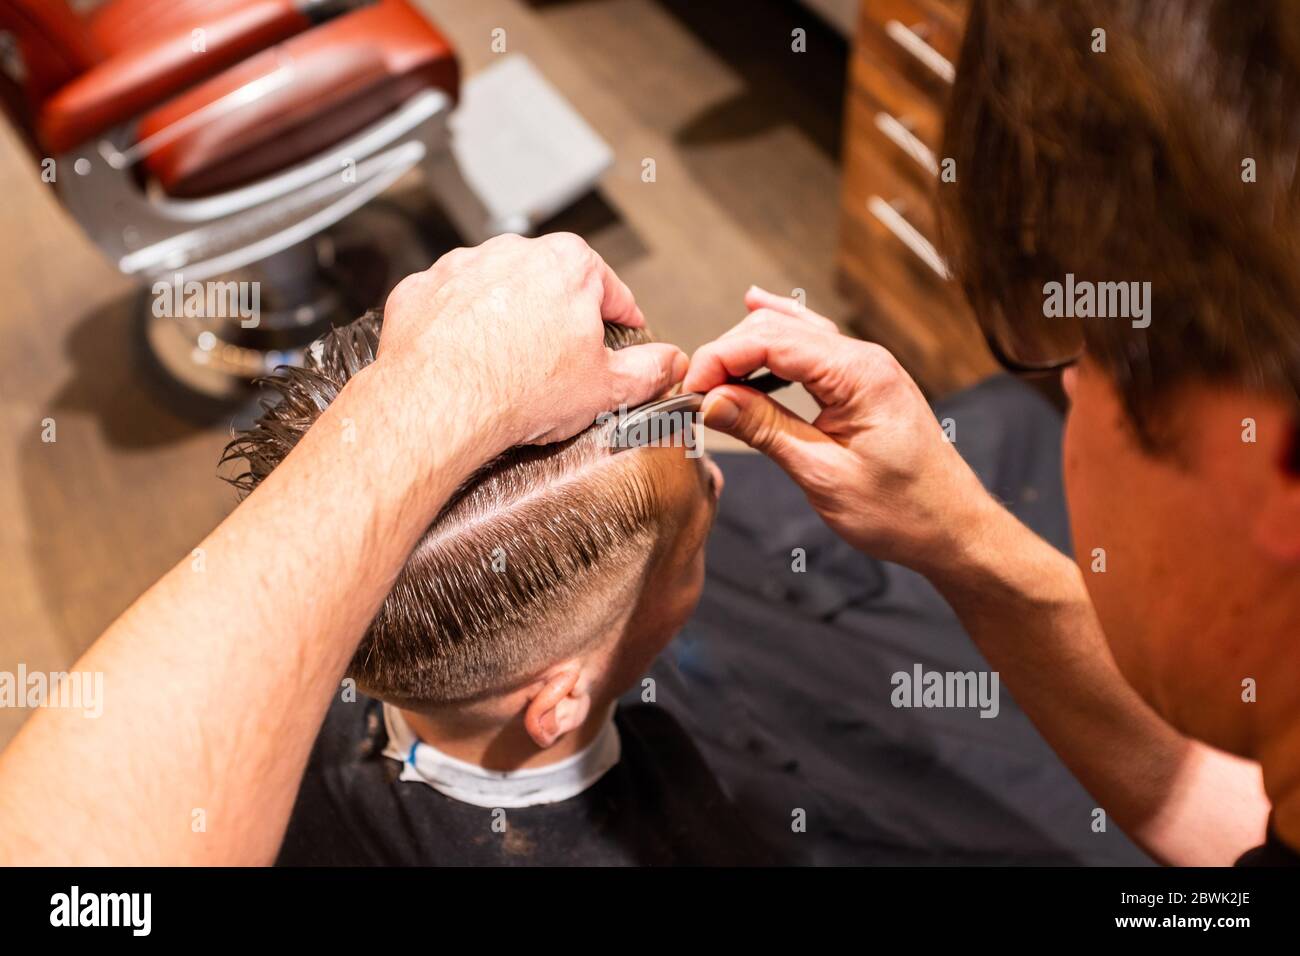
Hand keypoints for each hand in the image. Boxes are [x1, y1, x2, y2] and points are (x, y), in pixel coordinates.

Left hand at [376, 232, 686, 449]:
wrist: (436, 405)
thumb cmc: (516, 391)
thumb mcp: (606, 389)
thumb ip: (648, 370)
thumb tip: (669, 362)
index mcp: (569, 264)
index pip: (612, 292)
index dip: (622, 324)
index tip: (620, 341)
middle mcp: (513, 253)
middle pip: (552, 288)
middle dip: (560, 323)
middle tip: (561, 367)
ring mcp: (462, 268)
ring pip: (499, 294)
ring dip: (508, 323)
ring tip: (510, 370)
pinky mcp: (421, 290)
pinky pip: (451, 308)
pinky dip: (460, 331)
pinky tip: (468, 364)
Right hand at [684, 286, 995, 572]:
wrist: (952, 528)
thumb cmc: (902, 509)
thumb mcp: (823, 475)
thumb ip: (766, 429)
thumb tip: (712, 401)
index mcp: (859, 374)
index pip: (771, 341)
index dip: (720, 359)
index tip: (689, 391)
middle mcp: (864, 359)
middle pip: (777, 329)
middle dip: (727, 354)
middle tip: (693, 395)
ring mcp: (866, 368)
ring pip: (792, 332)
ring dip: (747, 349)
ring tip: (710, 376)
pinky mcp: (862, 383)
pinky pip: (812, 346)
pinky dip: (778, 337)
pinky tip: (757, 311)